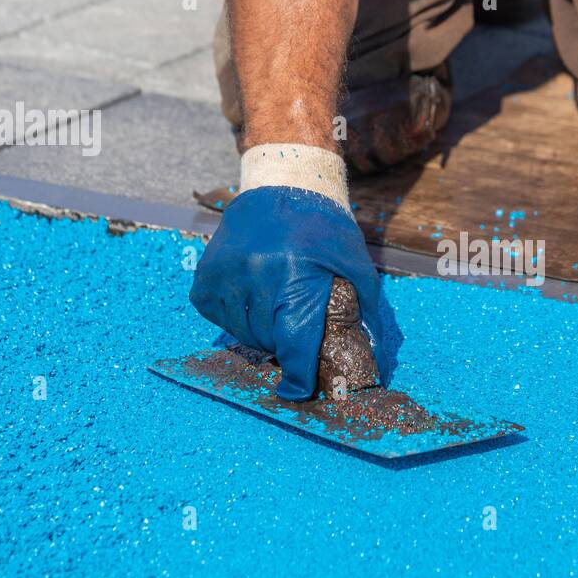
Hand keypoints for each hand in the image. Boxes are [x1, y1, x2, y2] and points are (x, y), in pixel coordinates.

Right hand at [189, 186, 381, 399]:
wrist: (283, 185)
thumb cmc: (324, 228)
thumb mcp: (355, 262)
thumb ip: (365, 307)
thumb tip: (370, 351)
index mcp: (296, 277)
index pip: (294, 342)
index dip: (297, 375)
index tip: (298, 392)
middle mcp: (256, 276)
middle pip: (267, 340)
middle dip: (284, 342)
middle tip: (295, 325)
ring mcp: (226, 273)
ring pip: (241, 331)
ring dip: (259, 331)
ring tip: (275, 308)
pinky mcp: (206, 273)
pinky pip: (215, 314)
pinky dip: (232, 316)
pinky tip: (250, 299)